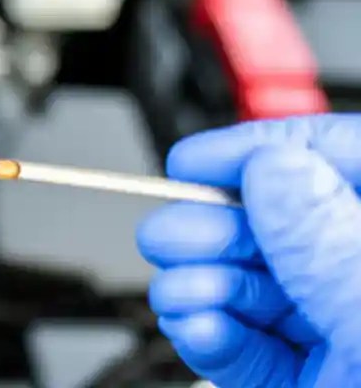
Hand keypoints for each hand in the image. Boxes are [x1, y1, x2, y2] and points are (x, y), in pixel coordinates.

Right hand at [137, 115, 360, 385]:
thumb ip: (326, 243)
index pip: (342, 158)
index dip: (264, 148)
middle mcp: (360, 280)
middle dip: (213, 227)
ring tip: (186, 294)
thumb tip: (275, 169)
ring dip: (201, 285)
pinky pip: (245, 347)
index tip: (194, 158)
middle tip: (171, 233)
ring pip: (252, 284)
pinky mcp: (306, 382)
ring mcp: (338, 333)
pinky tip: (198, 329)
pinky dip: (209, 337)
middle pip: (279, 223)